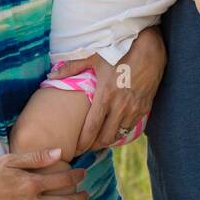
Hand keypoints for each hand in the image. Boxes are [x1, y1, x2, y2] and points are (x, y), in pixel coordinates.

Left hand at [54, 27, 166, 153]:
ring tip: (100, 139)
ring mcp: (134, 109)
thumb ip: (72, 68)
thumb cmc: (119, 53)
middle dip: (95, 145)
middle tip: (87, 146)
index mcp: (105, 96)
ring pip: (119, 134)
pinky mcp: (144, 108)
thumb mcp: (94, 58)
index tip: (77, 148)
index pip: (92, 128)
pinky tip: (115, 128)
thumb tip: (51, 76)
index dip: (83, 141)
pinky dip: (122, 130)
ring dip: (109, 138)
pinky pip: (132, 127)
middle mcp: (120, 106)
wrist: (148, 51)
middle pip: (106, 137)